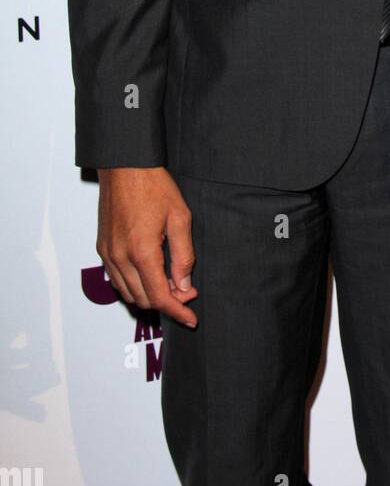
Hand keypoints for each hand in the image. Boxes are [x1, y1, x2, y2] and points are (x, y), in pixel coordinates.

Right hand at [96, 167, 197, 327]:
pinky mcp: (102, 248)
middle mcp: (120, 257)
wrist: (124, 166)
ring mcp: (108, 254)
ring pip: (128, 293)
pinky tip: (150, 275)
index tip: (190, 318)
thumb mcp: (180, 218)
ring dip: (149, 295)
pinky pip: (117, 279)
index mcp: (141, 251)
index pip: (159, 296)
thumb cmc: (153, 186)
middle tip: (187, 292)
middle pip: (143, 299)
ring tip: (171, 284)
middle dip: (167, 302)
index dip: (177, 311)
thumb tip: (184, 285)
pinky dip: (134, 286)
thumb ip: (183, 255)